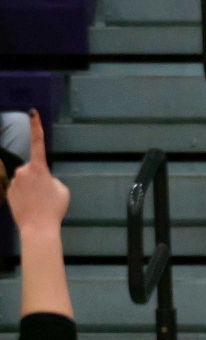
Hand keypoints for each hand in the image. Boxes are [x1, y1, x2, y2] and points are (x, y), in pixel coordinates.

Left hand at [5, 111, 66, 232]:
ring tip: (39, 203)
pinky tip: (31, 207)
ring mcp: (14, 181)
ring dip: (32, 189)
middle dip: (39, 179)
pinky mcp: (8, 191)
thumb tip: (44, 179)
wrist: (38, 227)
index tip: (32, 113)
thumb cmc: (53, 208)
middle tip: (46, 195)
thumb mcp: (62, 190)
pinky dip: (25, 197)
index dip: (36, 126)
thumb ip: (52, 180)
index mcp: (39, 167)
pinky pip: (19, 190)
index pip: (37, 142)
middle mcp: (23, 170)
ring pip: (26, 181)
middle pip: (33, 170)